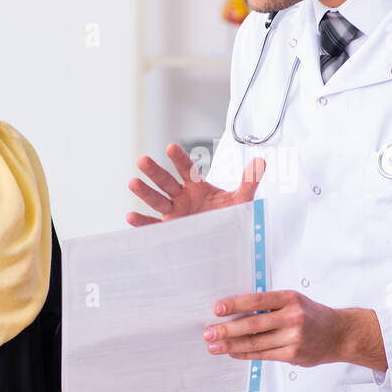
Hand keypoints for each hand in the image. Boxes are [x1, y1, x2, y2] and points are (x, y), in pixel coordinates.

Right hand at [125, 142, 264, 226]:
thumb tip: (261, 161)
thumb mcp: (241, 200)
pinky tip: (130, 216)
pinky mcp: (169, 230)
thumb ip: (249, 181)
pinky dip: (142, 222)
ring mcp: (173, 213)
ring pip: (156, 200)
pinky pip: (153, 226)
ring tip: (132, 182)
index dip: (178, 158)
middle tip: (142, 161)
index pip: (186, 169)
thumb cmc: (230, 218)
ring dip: (144, 192)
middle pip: (166, 181)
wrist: (226, 243)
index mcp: (197, 186)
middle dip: (154, 172)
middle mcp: (181, 197)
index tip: (170, 147)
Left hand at [200, 291, 387, 371]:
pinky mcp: (293, 354)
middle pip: (253, 324)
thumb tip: (236, 311)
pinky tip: (233, 353)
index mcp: (290, 298)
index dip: (235, 304)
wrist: (339, 334)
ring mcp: (293, 337)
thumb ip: (270, 305)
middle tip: (208, 332)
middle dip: (227, 329)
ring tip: (214, 346)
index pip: (257, 300)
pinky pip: (263, 355)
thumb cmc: (312, 315)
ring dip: (231, 345)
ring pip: (255, 342)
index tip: (217, 309)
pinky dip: (246, 354)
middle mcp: (292, 317)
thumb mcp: (294, 301)